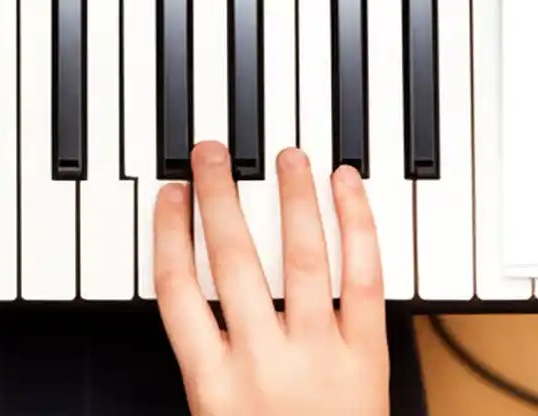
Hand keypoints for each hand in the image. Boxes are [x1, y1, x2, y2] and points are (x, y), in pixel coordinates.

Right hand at [153, 142, 388, 415]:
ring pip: (302, 257)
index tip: (171, 195)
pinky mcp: (368, 354)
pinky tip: (346, 188)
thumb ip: (204, 364)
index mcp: (210, 383)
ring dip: (291, 198)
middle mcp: (260, 361)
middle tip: (212, 154)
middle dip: (219, 197)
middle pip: (231, 259)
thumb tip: (193, 301)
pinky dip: (357, 225)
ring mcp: (318, 354)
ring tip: (285, 156)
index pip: (176, 289)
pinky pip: (364, 277)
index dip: (169, 232)